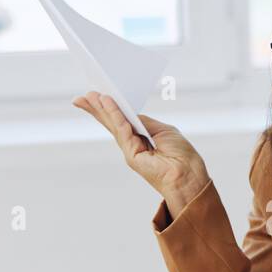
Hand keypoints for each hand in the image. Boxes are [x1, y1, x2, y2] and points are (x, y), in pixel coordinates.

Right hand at [73, 91, 210, 218]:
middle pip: (112, 123)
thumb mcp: (163, 130)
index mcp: (142, 138)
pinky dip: (114, 115)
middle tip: (82, 97)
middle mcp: (134, 144)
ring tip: (89, 96)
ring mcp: (131, 150)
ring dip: (101, 109)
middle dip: (97, 109)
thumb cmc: (181, 155)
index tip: (98, 96)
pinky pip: (122, 129)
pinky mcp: (132, 154)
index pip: (122, 121)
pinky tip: (107, 102)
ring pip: (113, 125)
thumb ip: (144, 122)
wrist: (189, 175)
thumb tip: (128, 111)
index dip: (110, 109)